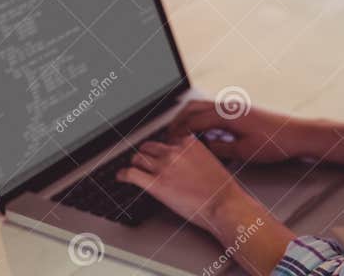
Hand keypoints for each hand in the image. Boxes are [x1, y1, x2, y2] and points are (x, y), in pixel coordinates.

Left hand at [116, 133, 242, 230]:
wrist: (223, 203)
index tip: (160, 152)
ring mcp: (163, 167)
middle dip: (146, 153)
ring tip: (132, 167)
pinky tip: (120, 176)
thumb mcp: (211, 160)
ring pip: (138, 158)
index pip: (167, 139)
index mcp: (188, 143)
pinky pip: (131, 174)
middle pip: (149, 146)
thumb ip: (194, 155)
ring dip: (135, 163)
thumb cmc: (221, 187)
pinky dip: (122, 174)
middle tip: (144, 160)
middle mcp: (174, 151)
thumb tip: (185, 161)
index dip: (163, 148)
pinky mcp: (155, 184)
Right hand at [167, 99, 308, 163]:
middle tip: (168, 136)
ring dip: (189, 117)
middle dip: (178, 121)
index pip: (194, 121)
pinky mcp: (240, 110)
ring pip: (203, 106)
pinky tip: (202, 131)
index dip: (178, 132)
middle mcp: (229, 106)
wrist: (297, 134)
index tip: (168, 143)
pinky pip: (214, 110)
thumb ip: (220, 149)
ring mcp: (235, 106)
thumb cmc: (275, 143)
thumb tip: (200, 150)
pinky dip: (201, 118)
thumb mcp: (244, 152)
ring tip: (180, 133)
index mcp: (228, 115)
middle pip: (193, 108)